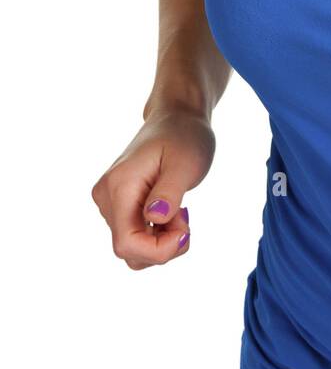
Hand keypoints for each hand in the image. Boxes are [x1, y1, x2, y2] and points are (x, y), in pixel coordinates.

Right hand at [91, 110, 214, 269]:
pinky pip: (134, 237)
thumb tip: (154, 218)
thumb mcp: (186, 163)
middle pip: (129, 250)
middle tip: (185, 215)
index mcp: (119, 187)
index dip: (158, 250)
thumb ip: (170, 192)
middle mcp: (106, 197)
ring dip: (161, 240)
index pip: (127, 244)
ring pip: (132, 247)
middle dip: (163, 244)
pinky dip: (157, 234)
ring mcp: (109, 202)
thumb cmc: (184, 137)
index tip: (185, 230)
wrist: (177, 118)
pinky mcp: (117, 206)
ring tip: (178, 210)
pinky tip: (170, 211)